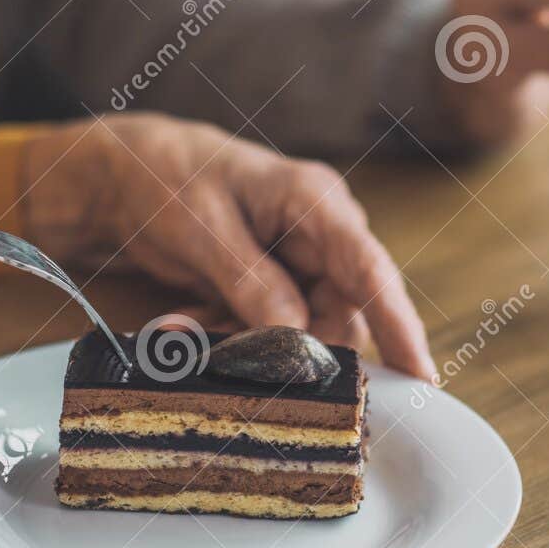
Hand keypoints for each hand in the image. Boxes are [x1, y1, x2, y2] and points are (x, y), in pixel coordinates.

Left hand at [23, 113, 435, 379]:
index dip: (400, 324)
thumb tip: (297, 337)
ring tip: (181, 328)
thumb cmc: (167, 176)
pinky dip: (226, 336)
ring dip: (243, 344)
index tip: (421, 376)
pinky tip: (183, 321)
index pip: (370, 269)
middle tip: (222, 354)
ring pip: (301, 333)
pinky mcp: (275, 288)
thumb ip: (250, 281)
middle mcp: (322, 236)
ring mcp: (300, 263)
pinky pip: (268, 332)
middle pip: (337, 314)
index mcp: (315, 202)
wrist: (127, 171)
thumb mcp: (201, 226)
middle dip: (286, 348)